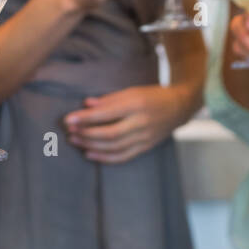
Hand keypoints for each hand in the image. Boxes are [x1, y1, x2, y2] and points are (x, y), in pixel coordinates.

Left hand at [63, 84, 193, 163]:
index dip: (86, 118)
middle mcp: (141, 123)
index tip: (68, 119)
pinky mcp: (145, 147)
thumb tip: (86, 104)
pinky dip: (105, 158)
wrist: (179, 107)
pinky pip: (123, 156)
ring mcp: (145, 138)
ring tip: (75, 141)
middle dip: (86, 134)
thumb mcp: (131, 91)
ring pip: (114, 147)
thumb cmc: (151, 96)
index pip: (107, 114)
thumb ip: (109, 99)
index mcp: (136, 104)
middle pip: (110, 134)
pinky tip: (89, 154)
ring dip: (92, 146)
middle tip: (70, 132)